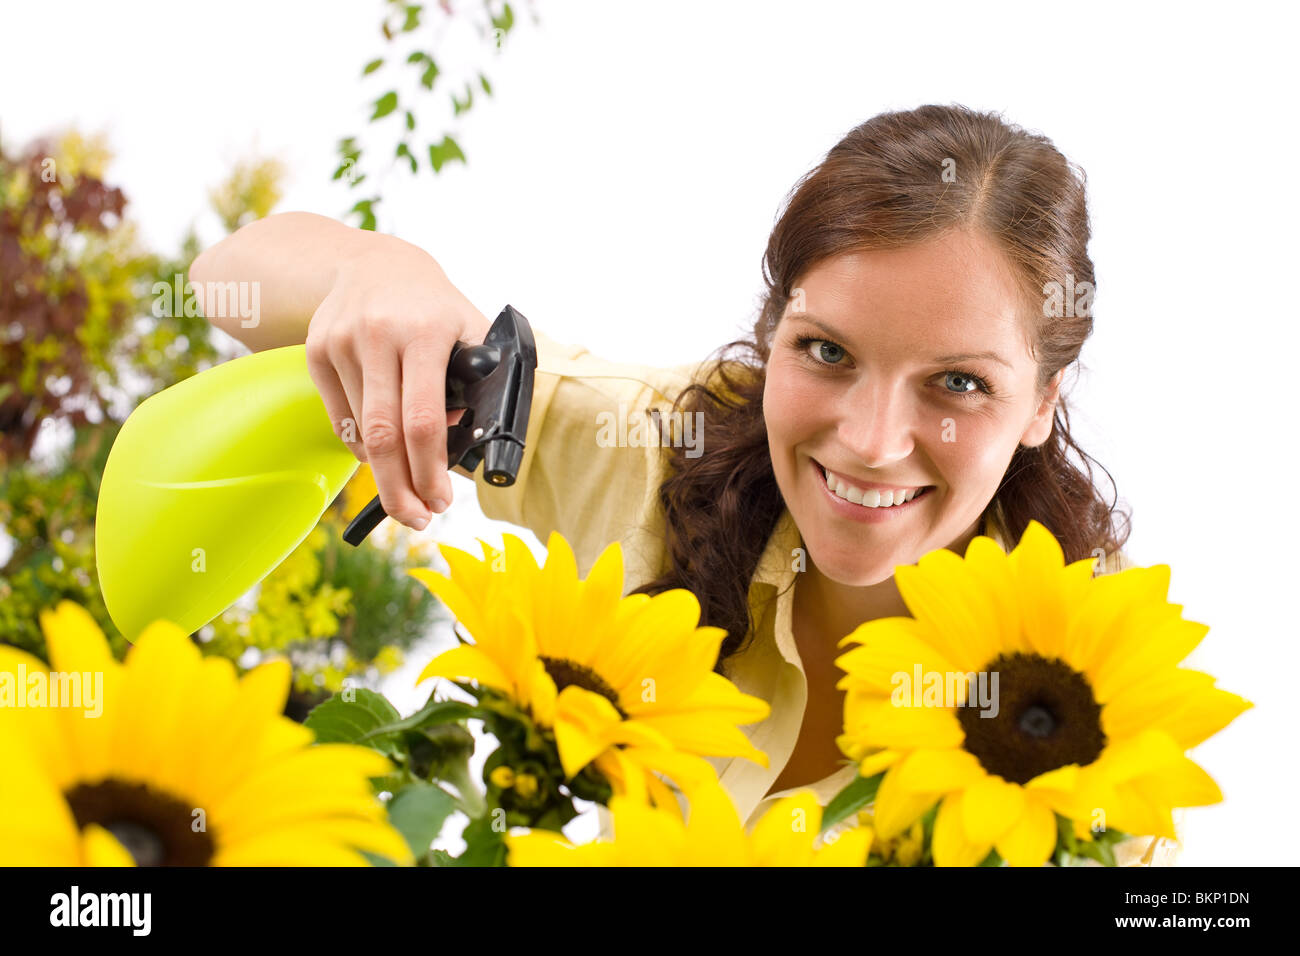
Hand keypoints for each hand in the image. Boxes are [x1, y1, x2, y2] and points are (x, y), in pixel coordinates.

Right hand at [304, 238, 490, 528]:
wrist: (373, 262)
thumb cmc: (433, 306)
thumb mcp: (471, 328)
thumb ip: (480, 379)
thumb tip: (471, 438)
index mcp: (424, 332)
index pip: (424, 418)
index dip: (431, 469)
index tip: (441, 500)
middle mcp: (377, 335)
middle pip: (384, 435)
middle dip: (401, 488)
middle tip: (416, 518)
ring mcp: (340, 343)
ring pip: (360, 432)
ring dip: (385, 472)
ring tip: (406, 492)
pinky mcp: (315, 352)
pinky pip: (339, 419)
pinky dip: (361, 447)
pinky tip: (382, 455)